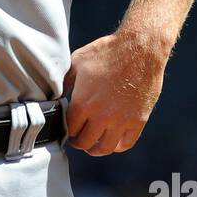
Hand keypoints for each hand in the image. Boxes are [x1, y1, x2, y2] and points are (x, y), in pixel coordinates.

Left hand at [61, 30, 167, 155]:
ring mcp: (121, 120)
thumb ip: (65, 82)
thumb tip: (56, 95)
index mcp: (83, 103)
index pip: (69, 130)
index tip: (68, 129)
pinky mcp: (138, 120)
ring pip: (105, 148)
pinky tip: (114, 140)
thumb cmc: (108, 52)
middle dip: (79, 142)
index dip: (67, 131)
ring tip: (94, 144)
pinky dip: (118, 145)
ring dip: (97, 148)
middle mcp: (101, 116)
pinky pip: (126, 143)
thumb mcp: (77, 62)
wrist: (140, 48)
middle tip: (79, 139)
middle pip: (85, 143)